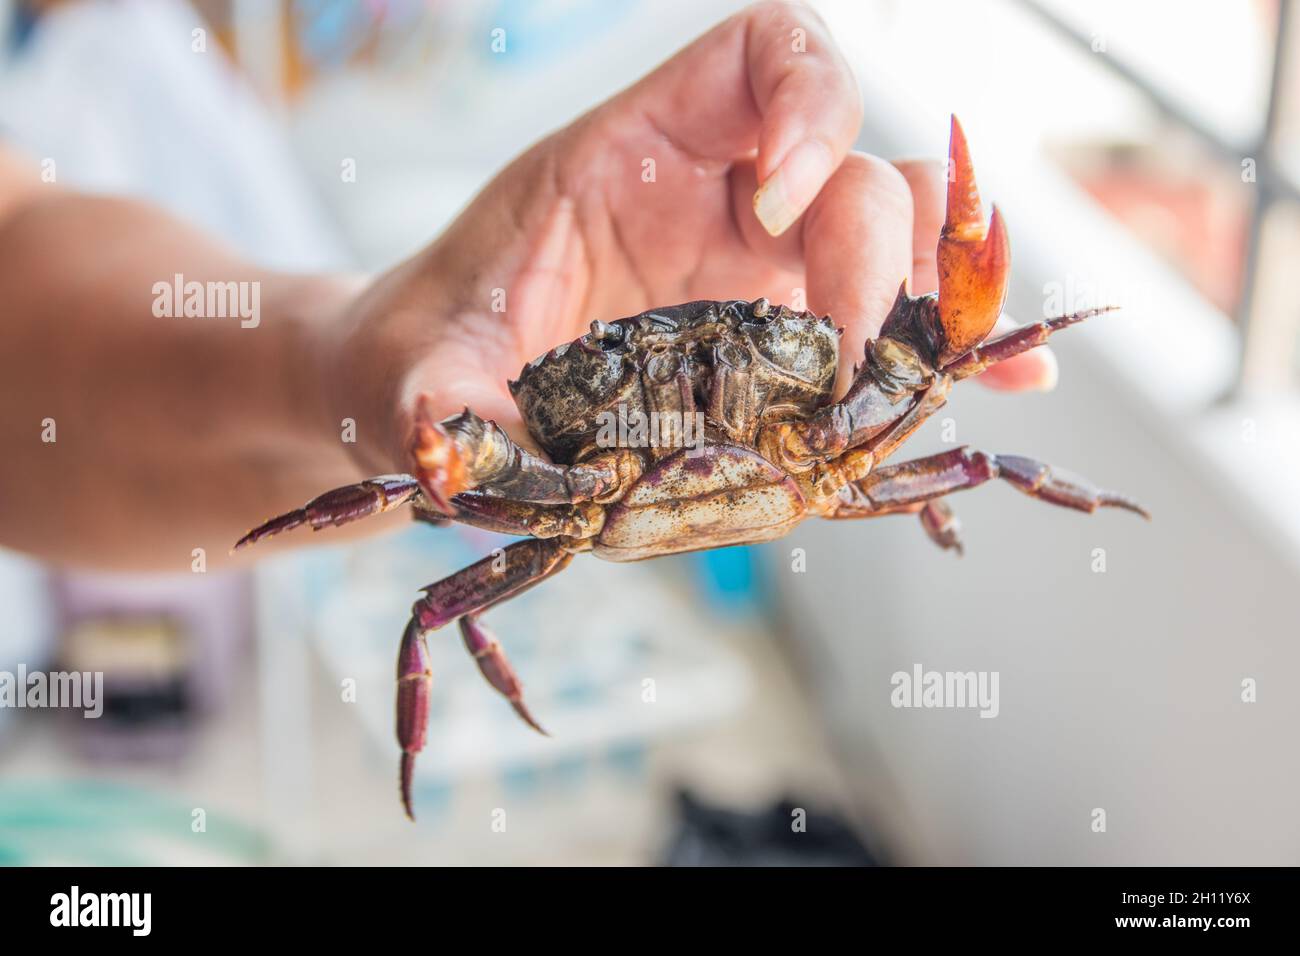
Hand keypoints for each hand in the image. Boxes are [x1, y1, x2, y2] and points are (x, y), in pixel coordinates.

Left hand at [320, 0, 1054, 475]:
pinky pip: (882, 326)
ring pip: (893, 241)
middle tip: (841, 363)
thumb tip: (447, 453)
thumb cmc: (420, 353)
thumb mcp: (409, 373)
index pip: (762, 56)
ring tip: (945, 373)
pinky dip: (942, 349)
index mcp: (633, 158)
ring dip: (933, 298)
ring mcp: (756, 277)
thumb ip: (430, 405)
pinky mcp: (773, 349)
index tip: (782, 209)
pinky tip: (997, 391)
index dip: (807, 102)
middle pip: (854, 169)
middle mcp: (716, 202)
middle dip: (874, 253)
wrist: (429, 395)